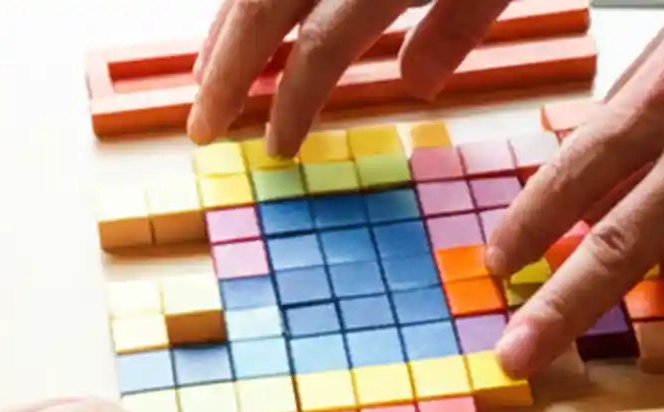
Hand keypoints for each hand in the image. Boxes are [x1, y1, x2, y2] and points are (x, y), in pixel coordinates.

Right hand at [188, 0, 511, 155]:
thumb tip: (416, 84)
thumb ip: (461, 22)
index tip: (280, 145)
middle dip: (225, 70)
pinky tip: (239, 13)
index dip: (293, 102)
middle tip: (202, 126)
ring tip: (205, 74)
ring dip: (223, 24)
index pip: (319, 46)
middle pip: (261, 7)